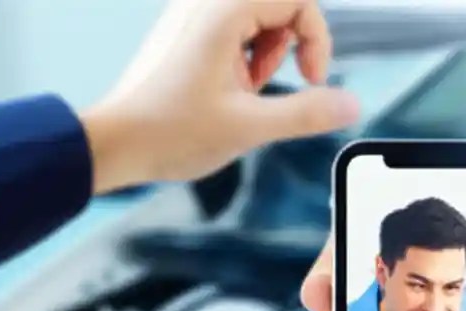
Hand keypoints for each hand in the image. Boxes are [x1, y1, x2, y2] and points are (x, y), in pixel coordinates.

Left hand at [80, 0, 358, 193]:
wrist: (114, 143)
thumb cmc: (170, 132)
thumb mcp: (250, 127)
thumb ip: (307, 112)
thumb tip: (352, 104)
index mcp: (221, 13)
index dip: (317, 38)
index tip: (311, 79)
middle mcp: (204, 4)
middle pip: (280, 5)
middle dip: (288, 46)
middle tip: (266, 84)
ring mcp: (192, 15)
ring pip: (258, 17)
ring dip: (265, 54)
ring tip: (244, 92)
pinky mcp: (185, 32)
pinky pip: (233, 28)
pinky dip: (244, 57)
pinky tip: (228, 90)